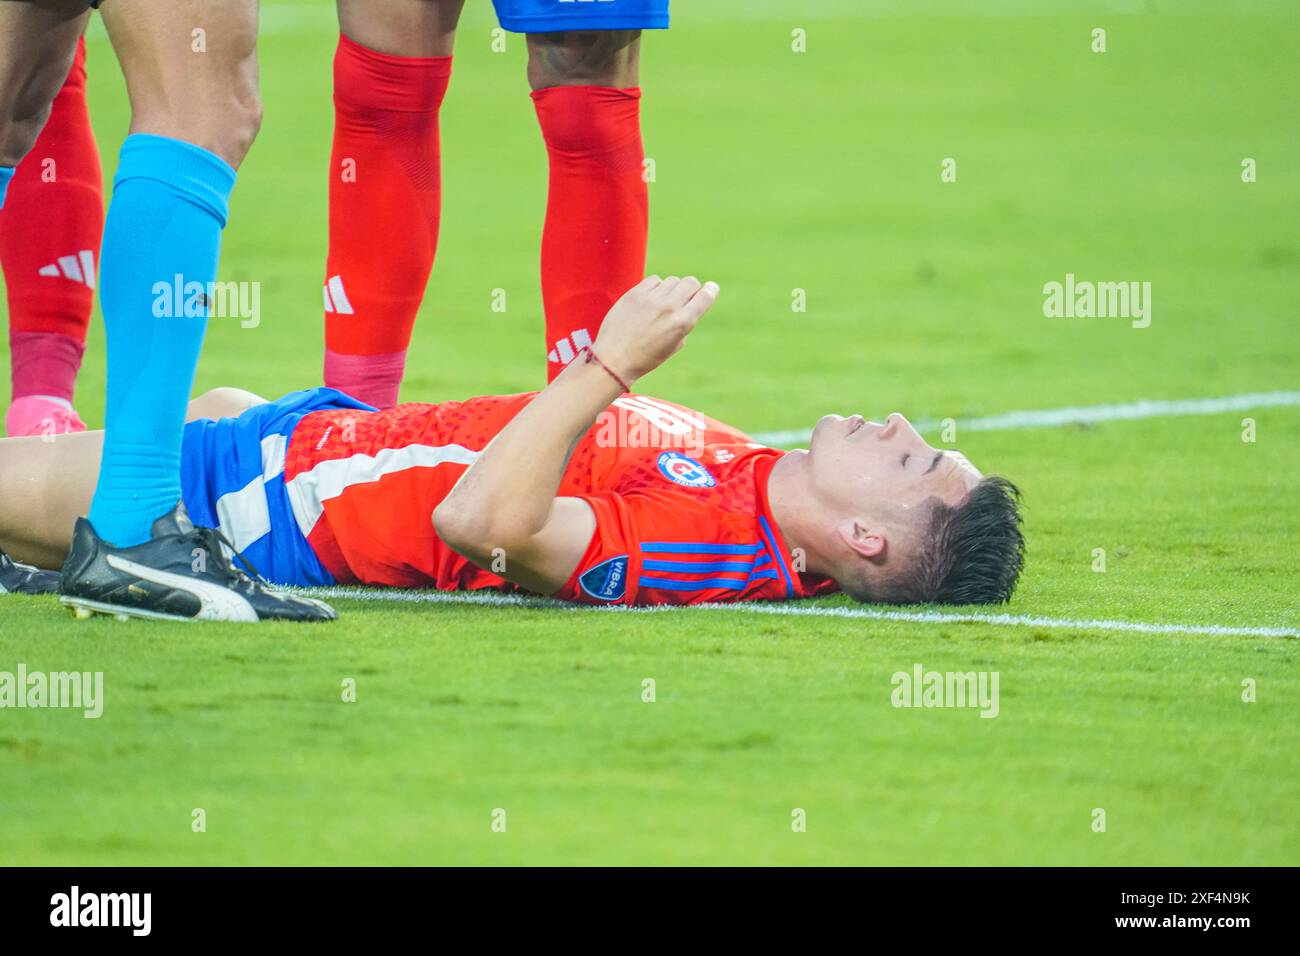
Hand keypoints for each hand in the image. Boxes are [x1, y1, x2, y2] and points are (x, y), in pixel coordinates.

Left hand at [592, 275, 719, 384]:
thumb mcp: (673, 346)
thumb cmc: (646, 358)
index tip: (710, 289)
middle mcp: (669, 307)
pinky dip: (656, 287)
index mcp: (683, 322)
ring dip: (672, 289)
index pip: (706, 296)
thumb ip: (685, 325)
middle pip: (690, 282)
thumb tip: (690, 306)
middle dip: (691, 289)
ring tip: (662, 304)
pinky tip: (650, 300)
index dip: (711, 290)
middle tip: (683, 299)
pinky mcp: (635, 293)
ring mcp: (651, 298)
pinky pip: (654, 280)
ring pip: (672, 280)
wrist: (615, 359)